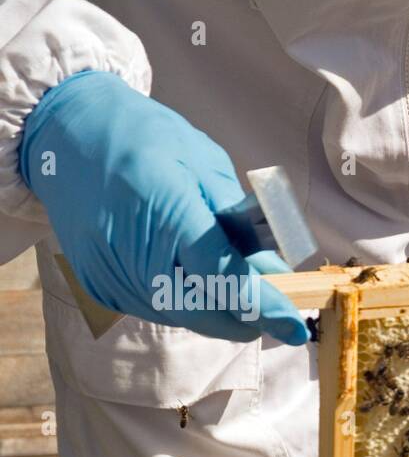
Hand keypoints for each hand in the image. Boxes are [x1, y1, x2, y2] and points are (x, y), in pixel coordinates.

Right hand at [20, 70, 305, 344]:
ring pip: (180, 315)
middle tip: (273, 312)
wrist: (65, 130)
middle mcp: (131, 247)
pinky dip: (185, 304)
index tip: (296, 326)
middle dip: (245, 318)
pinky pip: (154, 308)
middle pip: (203, 309)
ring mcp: (109, 270)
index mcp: (164, 206)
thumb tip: (275, 272)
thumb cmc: (143, 137)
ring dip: (216, 312)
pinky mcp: (97, 282)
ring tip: (236, 291)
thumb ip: (240, 224)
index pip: (221, 274)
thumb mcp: (205, 164)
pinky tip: (195, 282)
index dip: (262, 306)